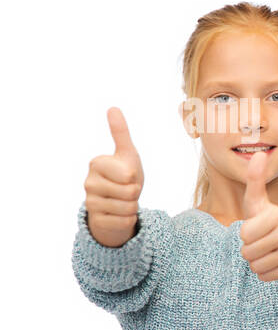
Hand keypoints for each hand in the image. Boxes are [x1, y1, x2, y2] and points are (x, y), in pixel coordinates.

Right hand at [84, 108, 143, 247]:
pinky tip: (119, 213)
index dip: (135, 176)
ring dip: (133, 206)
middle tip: (126, 189)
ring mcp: (90, 203)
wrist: (118, 202)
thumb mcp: (127, 153)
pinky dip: (129, 219)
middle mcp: (89, 183)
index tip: (126, 175)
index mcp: (96, 163)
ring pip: (128, 207)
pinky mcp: (97, 221)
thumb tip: (113, 107)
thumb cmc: (124, 175)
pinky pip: (125, 221)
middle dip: (135, 192)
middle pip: (130, 192)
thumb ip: (120, 132)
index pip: (128, 174)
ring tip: (124, 200)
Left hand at [238, 152, 277, 280]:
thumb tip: (258, 154)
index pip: (244, 235)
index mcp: (276, 216)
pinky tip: (273, 260)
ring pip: (255, 266)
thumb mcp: (258, 200)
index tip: (256, 227)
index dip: (246, 232)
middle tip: (261, 240)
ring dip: (256, 261)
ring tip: (266, 250)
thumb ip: (255, 179)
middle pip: (248, 252)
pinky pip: (265, 276)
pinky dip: (265, 272)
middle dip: (249, 248)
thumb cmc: (268, 218)